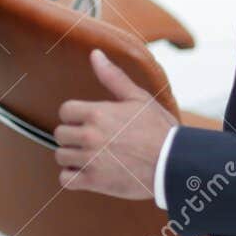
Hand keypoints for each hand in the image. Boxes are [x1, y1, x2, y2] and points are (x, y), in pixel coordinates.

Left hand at [54, 49, 177, 199]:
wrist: (174, 164)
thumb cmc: (159, 129)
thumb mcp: (138, 98)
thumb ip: (112, 76)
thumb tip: (95, 54)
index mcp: (96, 112)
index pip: (65, 111)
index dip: (75, 117)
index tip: (89, 123)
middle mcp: (89, 135)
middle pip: (60, 135)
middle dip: (73, 137)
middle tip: (92, 142)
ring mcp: (90, 159)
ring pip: (61, 157)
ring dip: (72, 158)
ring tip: (91, 158)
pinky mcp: (95, 182)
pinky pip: (65, 180)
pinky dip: (72, 178)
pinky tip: (86, 174)